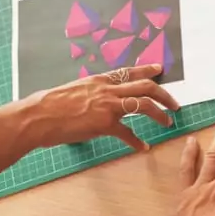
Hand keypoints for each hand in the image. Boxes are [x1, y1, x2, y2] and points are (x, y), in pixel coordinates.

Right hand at [15, 64, 181, 151]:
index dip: (147, 69)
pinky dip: (137, 141)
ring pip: (144, 105)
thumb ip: (91, 92)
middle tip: (174, 104)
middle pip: (145, 87)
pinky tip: (143, 147)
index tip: (159, 69)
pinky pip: (128, 133)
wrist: (40, 115)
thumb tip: (96, 98)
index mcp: (100, 79)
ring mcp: (108, 105)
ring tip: (167, 122)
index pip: (129, 71)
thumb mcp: (75, 89)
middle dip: (164, 94)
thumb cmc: (51, 104)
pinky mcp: (105, 124)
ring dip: (159, 114)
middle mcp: (108, 89)